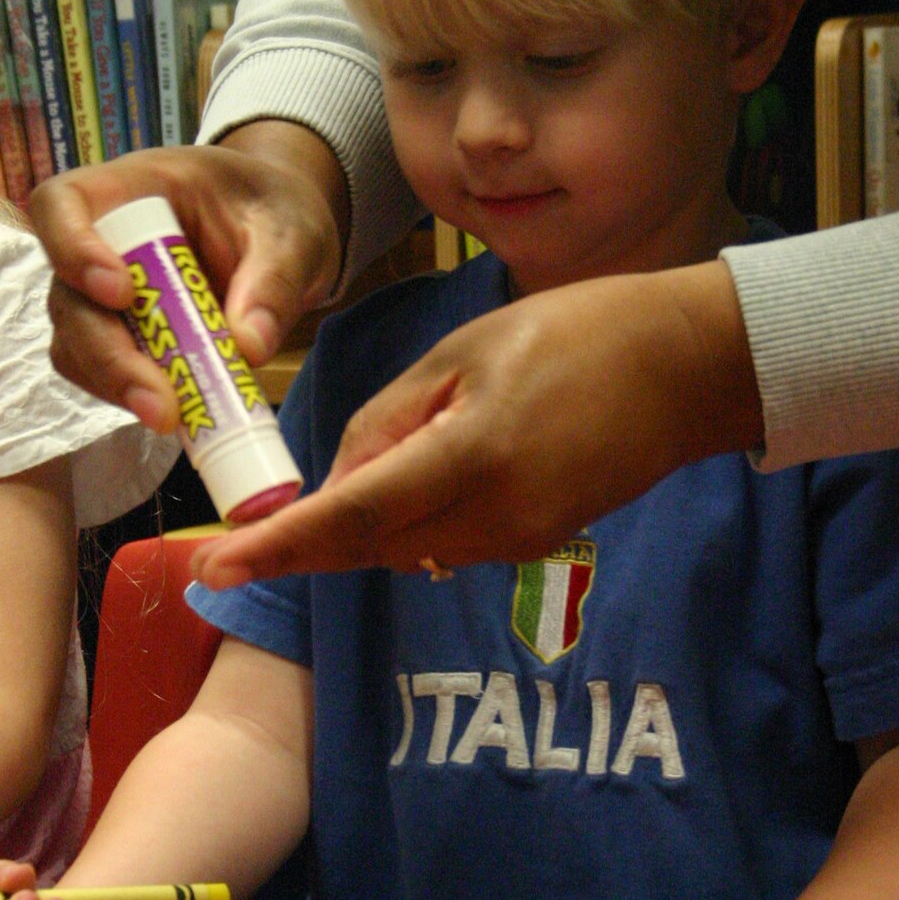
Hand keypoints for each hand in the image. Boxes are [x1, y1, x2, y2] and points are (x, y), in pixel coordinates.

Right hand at [29, 124, 348, 431]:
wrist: (283, 236)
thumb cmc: (276, 211)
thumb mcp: (293, 233)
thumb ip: (275, 280)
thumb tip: (248, 347)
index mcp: (131, 188)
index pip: (61, 205)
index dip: (72, 248)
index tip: (122, 292)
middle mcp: (101, 242)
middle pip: (68, 297)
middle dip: (107, 353)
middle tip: (159, 402)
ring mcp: (102, 295)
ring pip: (77, 345)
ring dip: (117, 386)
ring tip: (173, 418)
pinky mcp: (121, 339)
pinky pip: (103, 374)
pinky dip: (133, 397)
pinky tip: (178, 413)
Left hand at [189, 259, 763, 584]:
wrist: (684, 370)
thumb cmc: (574, 334)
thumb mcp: (464, 352)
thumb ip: (389, 420)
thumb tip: (334, 485)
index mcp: (472, 456)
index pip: (352, 516)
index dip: (278, 547)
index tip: (215, 565)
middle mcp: (494, 517)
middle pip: (371, 548)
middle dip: (306, 544)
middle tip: (240, 539)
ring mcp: (519, 540)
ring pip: (406, 550)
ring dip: (361, 528)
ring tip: (370, 468)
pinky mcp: (536, 544)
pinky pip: (447, 543)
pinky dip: (410, 521)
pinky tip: (415, 477)